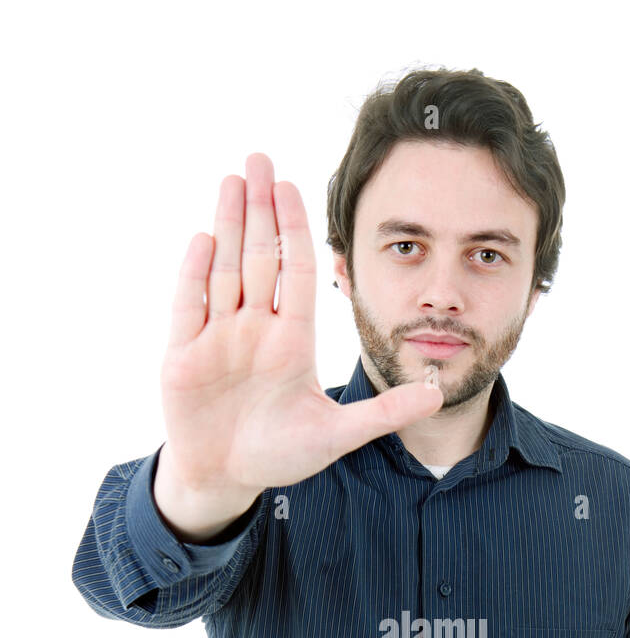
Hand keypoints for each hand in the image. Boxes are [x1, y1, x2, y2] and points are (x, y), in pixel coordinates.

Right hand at [159, 153, 442, 507]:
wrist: (226, 479)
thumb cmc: (278, 455)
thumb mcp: (337, 435)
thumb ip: (385, 413)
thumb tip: (437, 394)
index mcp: (291, 342)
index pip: (294, 272)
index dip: (295, 230)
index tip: (293, 185)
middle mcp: (253, 330)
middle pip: (258, 257)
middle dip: (260, 208)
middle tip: (259, 157)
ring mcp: (217, 339)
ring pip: (224, 270)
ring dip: (229, 224)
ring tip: (233, 178)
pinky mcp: (183, 356)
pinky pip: (189, 306)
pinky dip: (195, 274)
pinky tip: (206, 236)